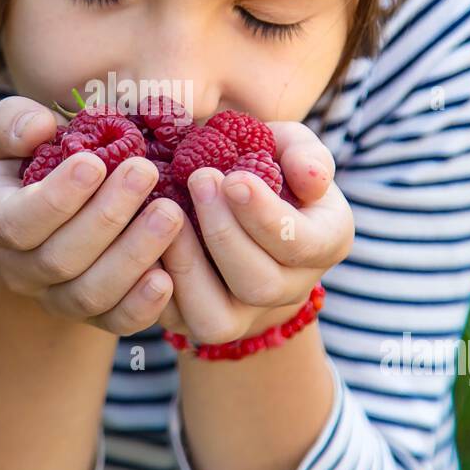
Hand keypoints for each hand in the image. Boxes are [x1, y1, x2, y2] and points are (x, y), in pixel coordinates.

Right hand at [0, 96, 185, 334]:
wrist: (64, 211)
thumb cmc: (42, 160)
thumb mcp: (20, 136)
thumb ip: (17, 123)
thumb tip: (38, 127)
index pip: (18, 222)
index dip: (56, 198)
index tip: (95, 162)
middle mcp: (18, 269)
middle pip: (60, 259)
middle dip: (106, 216)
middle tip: (146, 172)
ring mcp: (55, 299)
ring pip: (90, 294)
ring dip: (132, 256)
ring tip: (170, 214)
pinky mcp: (94, 318)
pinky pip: (116, 322)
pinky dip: (142, 306)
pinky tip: (170, 277)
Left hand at [158, 121, 353, 343]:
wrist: (235, 205)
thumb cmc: (266, 167)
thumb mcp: (289, 148)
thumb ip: (304, 155)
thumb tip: (312, 179)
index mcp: (325, 243)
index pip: (303, 246)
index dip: (266, 217)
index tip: (235, 179)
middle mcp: (291, 289)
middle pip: (261, 285)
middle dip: (224, 233)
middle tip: (198, 179)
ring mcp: (246, 314)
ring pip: (218, 318)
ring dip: (188, 264)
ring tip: (167, 211)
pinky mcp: (200, 320)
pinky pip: (177, 321)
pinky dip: (156, 284)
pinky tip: (144, 240)